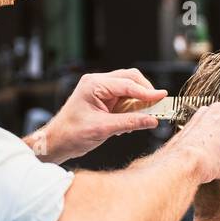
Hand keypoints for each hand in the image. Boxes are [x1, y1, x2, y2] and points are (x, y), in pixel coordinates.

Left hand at [26, 69, 166, 163]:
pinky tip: (130, 121)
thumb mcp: (103, 129)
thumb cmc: (71, 133)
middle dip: (145, 92)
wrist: (57, 141)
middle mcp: (98, 83)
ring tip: (143, 117)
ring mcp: (101, 90)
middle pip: (130, 79)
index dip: (147, 92)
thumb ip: (130, 122)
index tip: (162, 98)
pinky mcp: (104, 99)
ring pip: (129, 88)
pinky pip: (124, 98)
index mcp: (94, 85)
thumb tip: (152, 120)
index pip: (127, 84)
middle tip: (158, 106)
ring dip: (139, 101)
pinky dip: (132, 108)